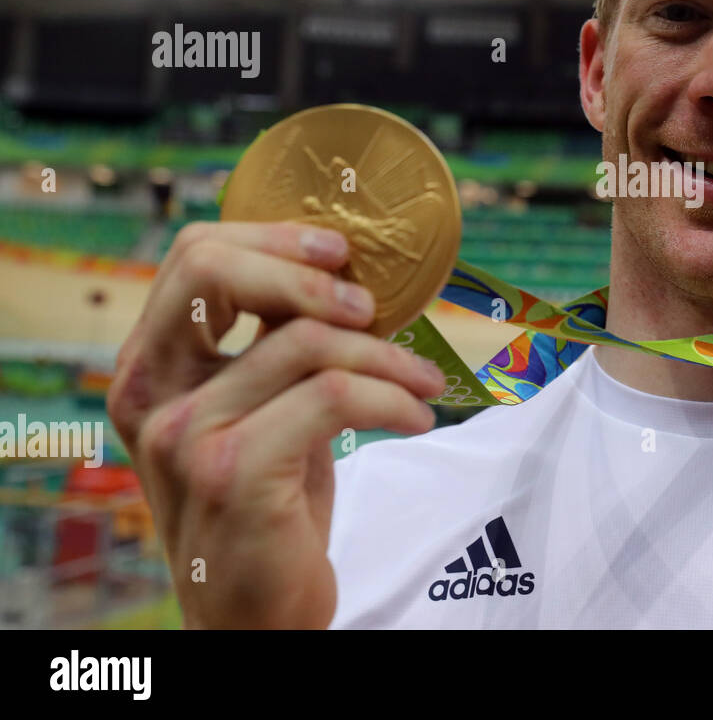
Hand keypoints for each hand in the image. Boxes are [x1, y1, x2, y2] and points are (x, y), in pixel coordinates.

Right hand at [107, 221, 444, 627]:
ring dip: (387, 356)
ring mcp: (185, 432)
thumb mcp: (259, 410)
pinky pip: (335, 396)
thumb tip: (342, 273)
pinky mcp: (232, 471)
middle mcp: (150, 393)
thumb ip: (273, 345)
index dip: (273, 237)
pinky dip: (393, 398)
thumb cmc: (267, 504)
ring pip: (305, 341)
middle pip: (214, 271)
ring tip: (424, 383)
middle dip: (311, 274)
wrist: (254, 613)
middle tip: (376, 309)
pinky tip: (417, 418)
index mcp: (150, 367)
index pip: (192, 257)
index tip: (341, 253)